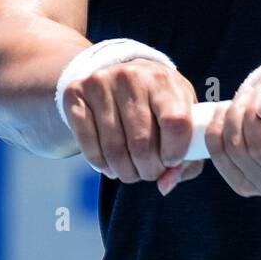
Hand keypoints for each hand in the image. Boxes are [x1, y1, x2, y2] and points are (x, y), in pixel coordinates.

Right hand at [61, 59, 204, 194]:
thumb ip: (185, 158)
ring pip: (114, 148)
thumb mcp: (181, 118)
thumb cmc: (157, 103)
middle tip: (150, 172)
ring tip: (131, 171)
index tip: (171, 161)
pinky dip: (101, 164)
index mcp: (164, 80)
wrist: (119, 74)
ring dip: (125, 172)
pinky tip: (110, 166)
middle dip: (148, 170)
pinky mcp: (75, 95)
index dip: (175, 153)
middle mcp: (132, 77)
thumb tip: (165, 185)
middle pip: (142, 142)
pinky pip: (87, 144)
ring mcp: (101, 83)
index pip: (176, 123)